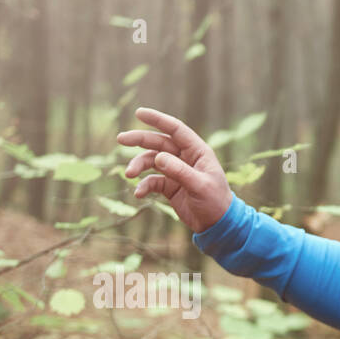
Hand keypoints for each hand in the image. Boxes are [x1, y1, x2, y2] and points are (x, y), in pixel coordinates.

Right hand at [117, 107, 232, 232]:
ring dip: (139, 165)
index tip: (139, 113)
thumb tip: (158, 157)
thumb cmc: (216, 203)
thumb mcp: (200, 186)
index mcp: (198, 152)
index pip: (176, 130)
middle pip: (159, 142)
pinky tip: (138, 194)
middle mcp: (186, 158)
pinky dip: (144, 185)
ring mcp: (176, 172)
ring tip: (129, 174)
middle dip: (140, 140)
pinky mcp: (170, 186)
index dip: (158, 119)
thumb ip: (179, 171)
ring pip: (152, 161)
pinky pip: (152, 181)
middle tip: (121, 139)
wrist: (218, 226)